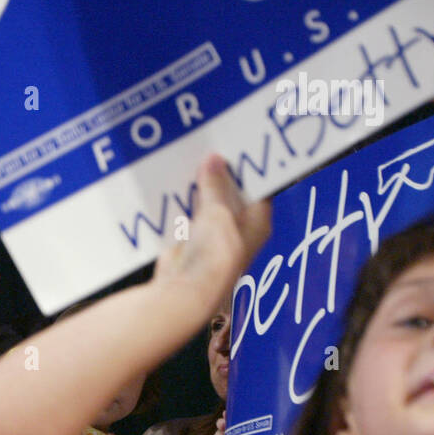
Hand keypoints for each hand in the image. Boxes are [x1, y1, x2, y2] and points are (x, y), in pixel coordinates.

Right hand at [153, 154, 270, 302]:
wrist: (186, 290)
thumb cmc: (214, 253)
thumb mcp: (217, 212)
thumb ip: (214, 185)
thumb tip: (214, 159)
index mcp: (256, 222)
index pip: (259, 188)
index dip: (249, 167)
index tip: (237, 145)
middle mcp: (238, 227)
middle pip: (232, 193)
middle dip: (220, 173)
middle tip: (210, 145)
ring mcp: (213, 234)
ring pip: (208, 202)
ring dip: (199, 186)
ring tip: (190, 156)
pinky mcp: (191, 238)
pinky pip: (188, 212)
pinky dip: (182, 200)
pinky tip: (174, 181)